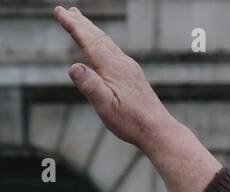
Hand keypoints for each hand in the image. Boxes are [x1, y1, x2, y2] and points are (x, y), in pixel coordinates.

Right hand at [55, 5, 176, 149]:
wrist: (160, 131)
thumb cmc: (132, 122)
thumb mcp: (106, 107)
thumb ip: (90, 86)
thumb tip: (74, 67)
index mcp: (113, 68)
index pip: (89, 41)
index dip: (73, 26)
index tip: (59, 11)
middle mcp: (123, 63)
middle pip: (98, 38)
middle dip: (80, 23)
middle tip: (64, 10)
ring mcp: (130, 69)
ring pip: (107, 43)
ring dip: (91, 29)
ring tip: (80, 19)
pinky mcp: (134, 76)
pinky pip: (114, 51)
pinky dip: (102, 41)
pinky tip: (101, 45)